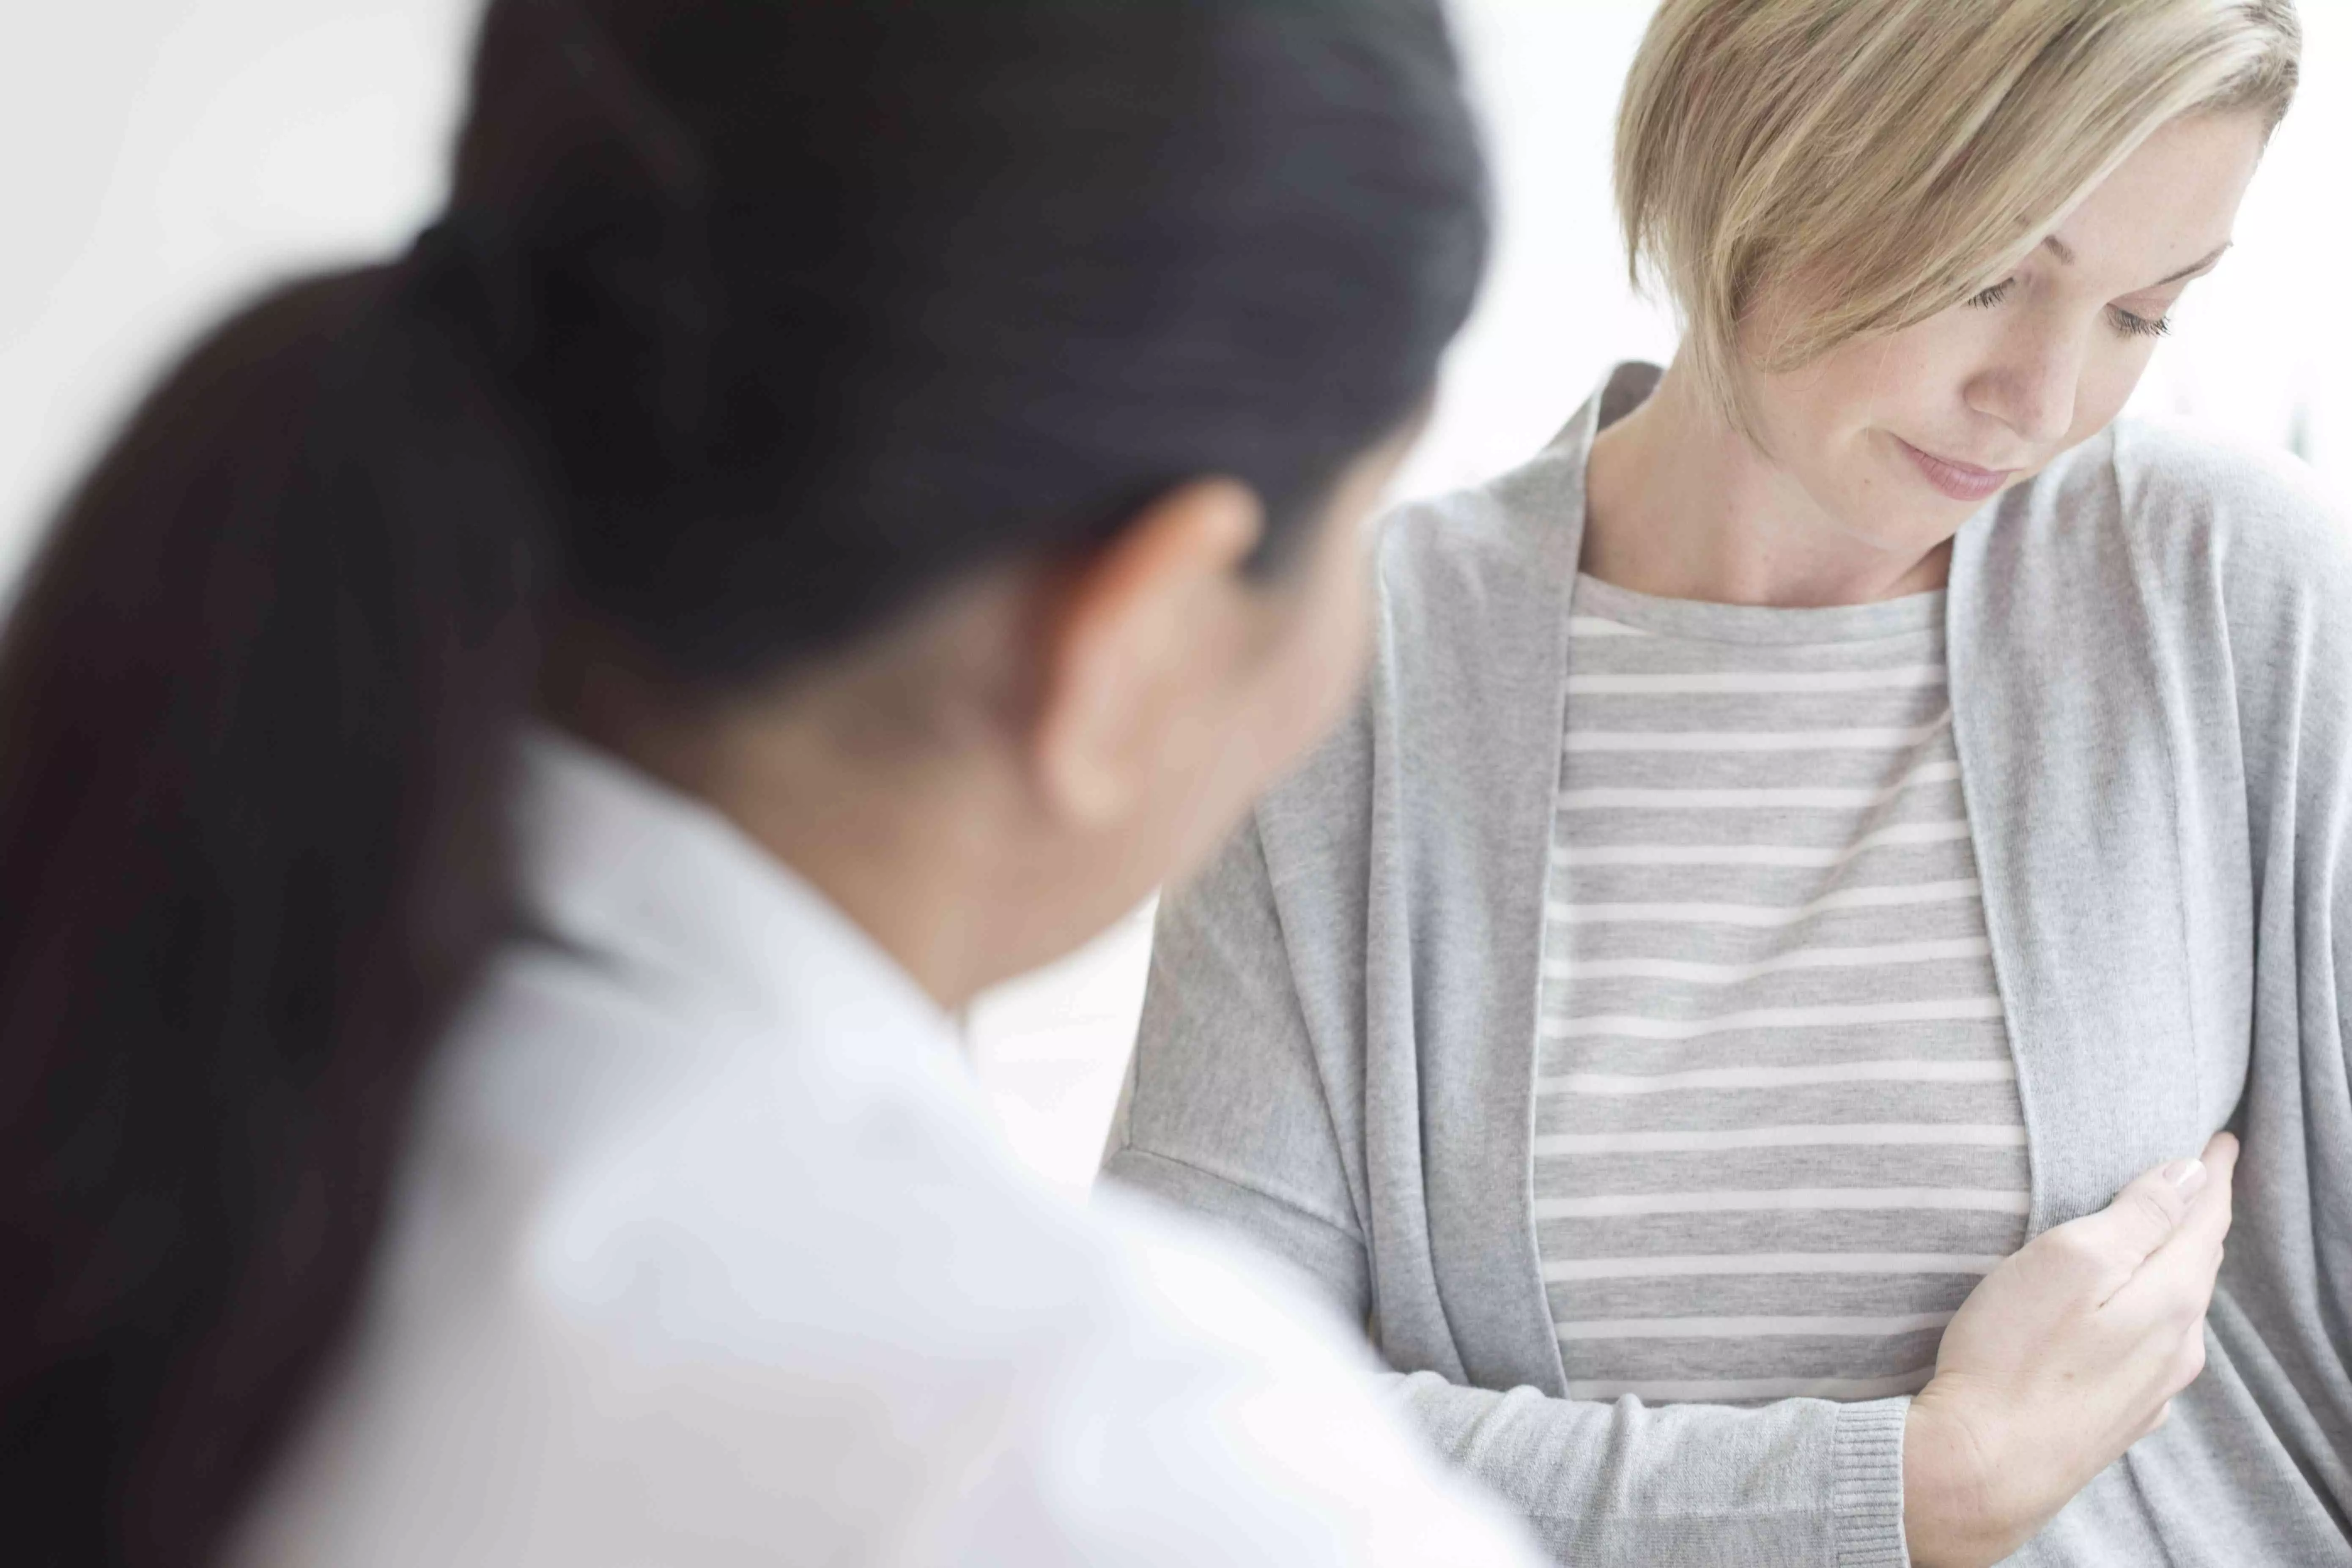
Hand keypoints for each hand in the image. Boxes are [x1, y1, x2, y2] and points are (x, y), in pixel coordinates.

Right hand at [1902, 1131, 2237, 1567]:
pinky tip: (2139, 1313)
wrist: (1982, 1468)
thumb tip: (2189, 1175)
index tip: (2219, 1139)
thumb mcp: (2069, 1260)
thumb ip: (2137, 1215)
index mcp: (2170, 1297)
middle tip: (2202, 1176)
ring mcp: (2151, 1386)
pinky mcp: (2118, 1414)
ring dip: (2182, 1264)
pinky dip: (2157, 1310)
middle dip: (2203, 1216)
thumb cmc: (2013, 1355)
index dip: (2211, 1173)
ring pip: (2181, 1308)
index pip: (2204, 1218)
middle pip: (2199, 1263)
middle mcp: (2176, 1345)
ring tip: (2174, 1234)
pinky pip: (2156, 1346)